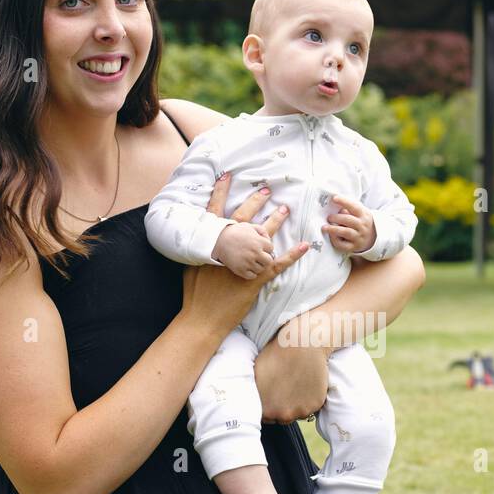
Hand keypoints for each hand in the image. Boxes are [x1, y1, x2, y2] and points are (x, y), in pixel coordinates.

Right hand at [181, 173, 306, 334]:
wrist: (201, 318)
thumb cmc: (194, 296)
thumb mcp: (190, 268)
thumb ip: (198, 252)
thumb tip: (195, 241)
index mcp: (212, 244)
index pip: (215, 212)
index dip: (220, 193)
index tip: (227, 176)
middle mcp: (229, 249)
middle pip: (244, 220)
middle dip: (255, 203)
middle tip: (266, 190)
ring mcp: (243, 263)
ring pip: (263, 238)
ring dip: (275, 222)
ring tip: (285, 210)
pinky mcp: (255, 279)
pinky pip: (277, 264)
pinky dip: (291, 255)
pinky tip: (303, 246)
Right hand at [212, 219, 274, 277]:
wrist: (218, 240)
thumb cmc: (235, 232)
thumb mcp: (249, 226)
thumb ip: (262, 231)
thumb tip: (269, 239)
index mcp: (259, 242)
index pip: (271, 249)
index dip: (266, 248)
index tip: (260, 248)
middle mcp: (255, 253)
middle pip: (269, 261)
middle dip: (264, 258)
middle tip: (258, 257)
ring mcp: (248, 263)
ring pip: (261, 269)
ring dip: (257, 266)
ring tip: (250, 261)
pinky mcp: (241, 270)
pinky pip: (252, 276)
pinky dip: (251, 273)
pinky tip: (246, 267)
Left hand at [255, 333, 329, 423]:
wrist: (300, 343)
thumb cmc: (275, 355)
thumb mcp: (254, 375)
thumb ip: (253, 395)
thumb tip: (247, 404)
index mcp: (264, 410)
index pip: (265, 418)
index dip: (268, 406)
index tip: (272, 393)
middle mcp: (282, 415)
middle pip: (282, 418)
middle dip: (282, 407)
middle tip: (284, 387)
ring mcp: (300, 411)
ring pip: (297, 413)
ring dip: (296, 404)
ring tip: (295, 382)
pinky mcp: (315, 404)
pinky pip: (311, 406)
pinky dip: (309, 398)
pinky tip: (305, 382)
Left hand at [323, 195, 375, 252]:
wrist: (373, 238)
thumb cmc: (361, 222)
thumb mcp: (360, 212)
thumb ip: (349, 207)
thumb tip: (334, 203)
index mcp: (364, 215)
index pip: (354, 206)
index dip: (344, 201)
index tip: (334, 198)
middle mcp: (362, 226)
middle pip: (348, 220)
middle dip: (336, 218)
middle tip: (329, 217)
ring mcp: (359, 237)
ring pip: (345, 232)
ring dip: (333, 229)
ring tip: (324, 227)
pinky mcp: (354, 247)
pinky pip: (343, 245)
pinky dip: (335, 240)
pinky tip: (331, 236)